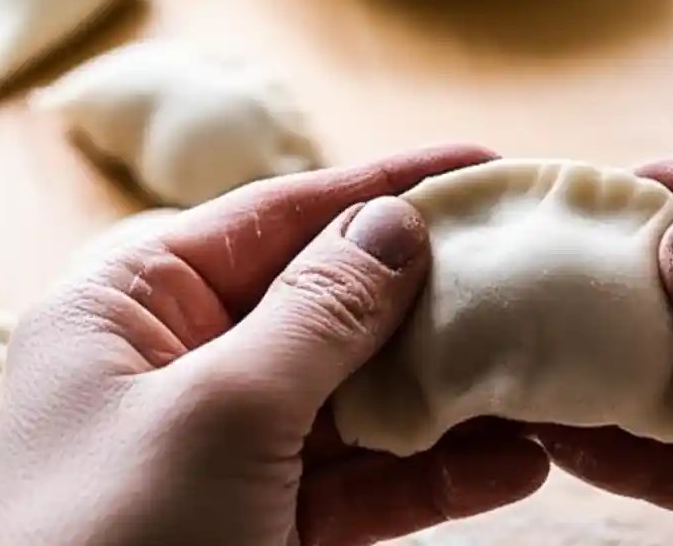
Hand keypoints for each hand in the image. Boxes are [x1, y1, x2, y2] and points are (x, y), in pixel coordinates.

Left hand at [0, 146, 548, 545]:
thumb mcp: (220, 413)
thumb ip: (318, 314)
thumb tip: (396, 224)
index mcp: (131, 305)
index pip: (278, 215)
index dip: (384, 186)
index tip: (481, 162)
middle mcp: (179, 363)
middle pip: (330, 303)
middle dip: (431, 295)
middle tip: (529, 268)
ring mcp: (227, 447)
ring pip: (359, 395)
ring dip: (452, 393)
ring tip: (541, 370)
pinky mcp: (267, 523)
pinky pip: (364, 480)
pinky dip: (436, 475)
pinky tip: (513, 466)